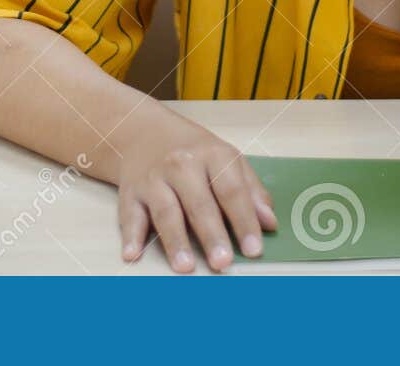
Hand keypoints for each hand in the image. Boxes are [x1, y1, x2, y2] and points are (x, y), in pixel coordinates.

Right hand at [115, 114, 276, 272]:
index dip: (244, 221)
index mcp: (212, 155)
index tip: (254, 249)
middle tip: (223, 262)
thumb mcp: (227, 159)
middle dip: (211, 234)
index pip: (232, 191)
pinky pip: (129, 215)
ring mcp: (154, 179)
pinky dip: (131, 236)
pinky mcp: (131, 193)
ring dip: (175, 240)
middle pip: (199, 203)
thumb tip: (269, 223)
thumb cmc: (194, 152)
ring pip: (165, 211)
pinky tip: (133, 254)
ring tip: (186, 267)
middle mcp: (181, 165)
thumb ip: (250, 190)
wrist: (143, 132)